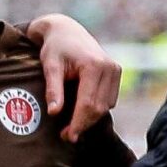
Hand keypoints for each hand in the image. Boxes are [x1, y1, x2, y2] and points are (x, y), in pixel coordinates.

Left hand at [27, 14, 122, 141]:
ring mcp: (116, 71)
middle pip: (99, 107)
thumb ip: (53, 89)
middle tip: (68, 136)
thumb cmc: (55, 48)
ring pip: (106, 106)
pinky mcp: (116, 74)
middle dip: (84, 124)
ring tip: (72, 126)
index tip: (68, 136)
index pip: (88, 103)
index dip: (78, 122)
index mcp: (94, 66)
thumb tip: (54, 113)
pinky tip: (82, 111)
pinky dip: (97, 109)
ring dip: (90, 119)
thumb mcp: (50, 66)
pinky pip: (109, 100)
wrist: (66, 30)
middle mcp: (110, 68)